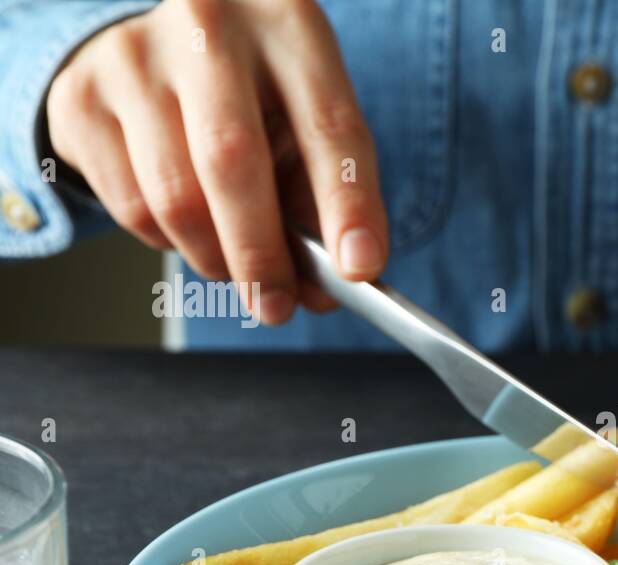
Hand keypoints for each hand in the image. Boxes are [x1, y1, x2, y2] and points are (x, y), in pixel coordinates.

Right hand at [45, 0, 387, 323]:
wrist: (160, 46)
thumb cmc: (254, 95)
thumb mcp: (304, 123)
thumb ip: (323, 199)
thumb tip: (326, 287)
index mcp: (286, 22)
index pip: (327, 124)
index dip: (346, 204)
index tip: (359, 269)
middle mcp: (206, 25)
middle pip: (232, 161)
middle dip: (261, 254)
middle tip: (278, 306)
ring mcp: (132, 55)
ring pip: (174, 196)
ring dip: (214, 258)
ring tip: (237, 267)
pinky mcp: (81, 96)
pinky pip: (130, 206)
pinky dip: (168, 241)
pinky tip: (187, 223)